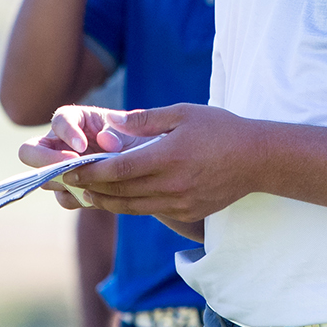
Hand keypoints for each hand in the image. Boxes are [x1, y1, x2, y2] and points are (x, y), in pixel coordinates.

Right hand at [18, 105, 144, 205]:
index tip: (82, 147)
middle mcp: (61, 143)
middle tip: (71, 167)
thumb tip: (106, 142)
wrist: (149, 165)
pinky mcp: (71, 189)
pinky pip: (64, 197)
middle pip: (30, 151)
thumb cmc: (138, 138)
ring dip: (63, 181)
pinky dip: (77, 197)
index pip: (59, 121)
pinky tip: (95, 195)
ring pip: (45, 178)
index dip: (66, 133)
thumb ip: (119, 131)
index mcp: (75, 120)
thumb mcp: (133, 130)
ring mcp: (62, 168)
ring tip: (89, 182)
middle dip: (46, 160)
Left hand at [33, 103, 258, 222]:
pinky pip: (151, 211)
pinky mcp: (186, 213)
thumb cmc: (220, 130)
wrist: (257, 160)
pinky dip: (130, 206)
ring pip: (132, 207)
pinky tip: (119, 199)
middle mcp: (171, 184)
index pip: (119, 170)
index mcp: (167, 156)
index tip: (72, 168)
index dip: (91, 171)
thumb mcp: (183, 113)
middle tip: (70, 182)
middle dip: (92, 187)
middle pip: (120, 192)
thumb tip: (111, 121)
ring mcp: (179, 202)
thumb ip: (145, 119)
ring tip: (88, 194)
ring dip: (107, 202)